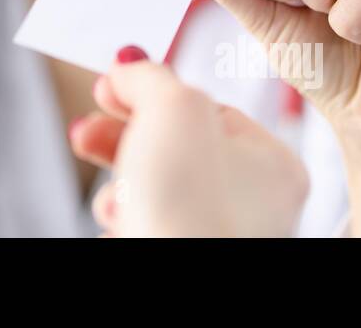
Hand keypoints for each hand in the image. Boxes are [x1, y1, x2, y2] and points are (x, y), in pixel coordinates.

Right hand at [69, 52, 307, 236]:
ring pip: (156, 190)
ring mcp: (220, 235)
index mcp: (274, 163)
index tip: (109, 86)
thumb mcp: (172, 109)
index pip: (208, 108)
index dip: (152, 92)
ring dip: (119, 185)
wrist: (174, 291)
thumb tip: (128, 69)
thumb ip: (151, 77)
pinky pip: (147, 224)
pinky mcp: (182, 251)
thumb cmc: (188, 206)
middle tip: (86, 132)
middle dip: (121, 137)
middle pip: (176, 148)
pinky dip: (125, 220)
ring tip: (112, 201)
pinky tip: (119, 225)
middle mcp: (256, 204)